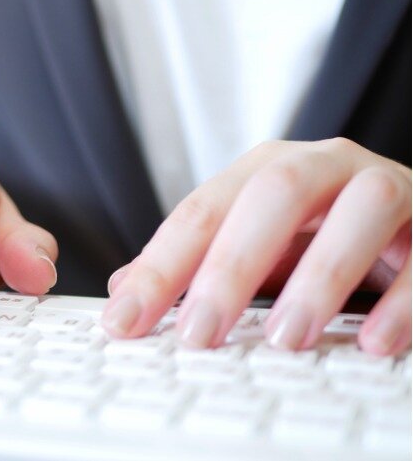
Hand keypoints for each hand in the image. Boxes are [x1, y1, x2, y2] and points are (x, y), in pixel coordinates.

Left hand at [103, 138, 410, 355]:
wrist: (412, 218)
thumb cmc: (322, 230)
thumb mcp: (255, 243)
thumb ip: (196, 263)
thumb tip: (124, 290)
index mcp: (265, 170)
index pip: (201, 211)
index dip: (160, 266)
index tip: (125, 320)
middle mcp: (322, 165)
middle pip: (271, 195)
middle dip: (230, 265)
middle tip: (199, 332)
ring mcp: (385, 186)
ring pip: (359, 209)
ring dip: (320, 275)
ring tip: (286, 338)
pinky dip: (404, 302)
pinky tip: (375, 342)